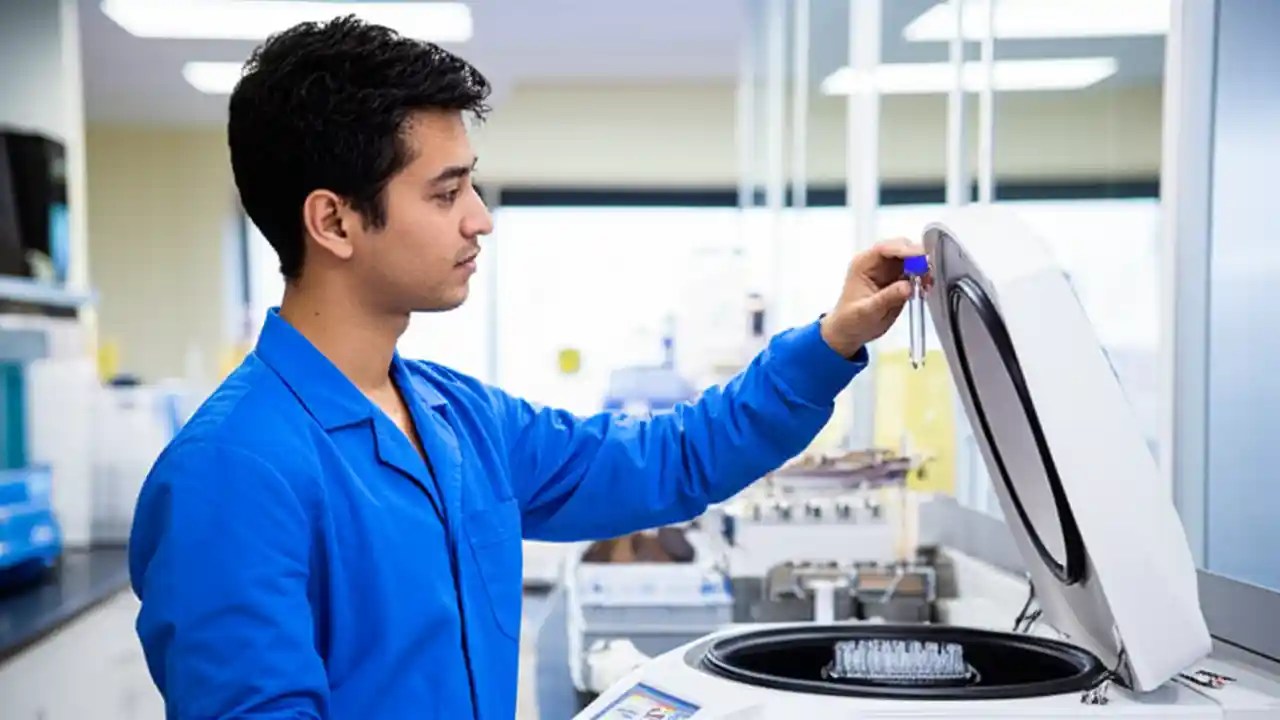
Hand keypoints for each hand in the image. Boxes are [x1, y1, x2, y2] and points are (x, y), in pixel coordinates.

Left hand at [820, 238, 931, 357]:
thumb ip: (887, 298)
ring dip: (922, 266)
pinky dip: (922, 276)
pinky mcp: (898, 279)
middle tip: (928, 270)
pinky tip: (926, 286)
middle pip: (901, 248)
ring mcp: (888, 270)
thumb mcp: (867, 312)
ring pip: (910, 258)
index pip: (884, 249)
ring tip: (928, 281)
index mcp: (863, 264)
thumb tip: (907, 286)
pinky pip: (914, 272)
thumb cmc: (851, 320)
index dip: (904, 250)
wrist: (850, 332)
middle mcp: (876, 263)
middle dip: (917, 256)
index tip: (921, 257)